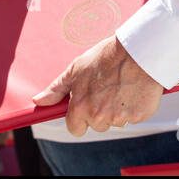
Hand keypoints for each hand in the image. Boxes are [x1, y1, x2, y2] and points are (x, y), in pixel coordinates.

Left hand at [32, 36, 163, 135]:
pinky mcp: (139, 116)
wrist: (137, 50)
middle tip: (107, 89)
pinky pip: (133, 117)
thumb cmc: (105, 56)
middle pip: (97, 125)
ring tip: (121, 86)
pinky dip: (134, 107)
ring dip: (118, 109)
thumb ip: (56, 89)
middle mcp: (99, 116)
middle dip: (100, 112)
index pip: (75, 129)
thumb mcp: (76, 69)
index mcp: (81, 107)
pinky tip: (133, 89)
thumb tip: (38, 101)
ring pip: (116, 121)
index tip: (86, 107)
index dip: (80, 118)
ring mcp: (120, 117)